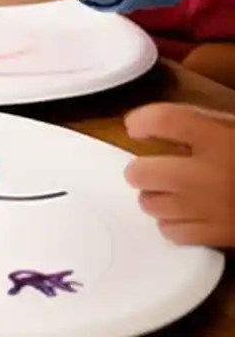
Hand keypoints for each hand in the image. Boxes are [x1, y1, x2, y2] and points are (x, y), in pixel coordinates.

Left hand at [124, 103, 234, 245]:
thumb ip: (202, 124)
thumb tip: (155, 126)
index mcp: (221, 138)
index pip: (163, 120)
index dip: (141, 121)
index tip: (137, 127)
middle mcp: (211, 174)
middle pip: (141, 173)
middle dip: (142, 169)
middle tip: (154, 167)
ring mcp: (213, 209)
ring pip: (150, 204)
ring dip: (156, 196)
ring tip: (174, 190)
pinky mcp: (218, 236)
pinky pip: (170, 231)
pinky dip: (172, 222)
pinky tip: (188, 212)